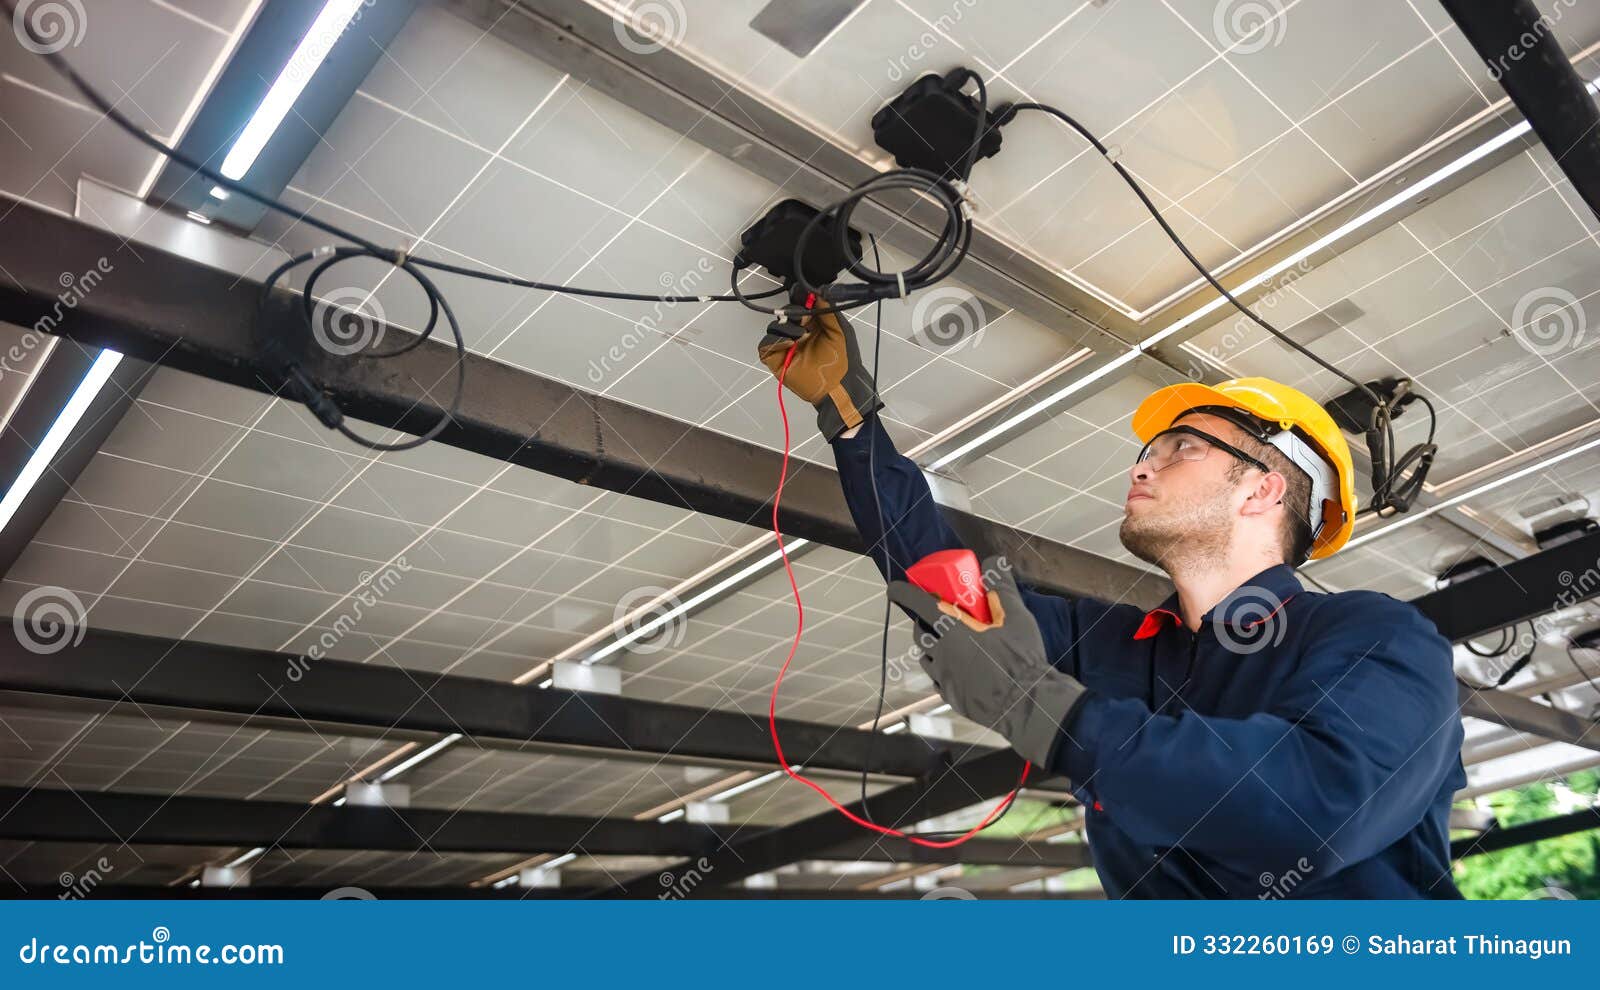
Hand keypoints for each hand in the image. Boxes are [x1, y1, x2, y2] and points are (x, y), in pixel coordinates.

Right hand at [756, 287, 882, 440]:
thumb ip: (828, 311)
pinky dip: (775, 339)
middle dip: (793, 311)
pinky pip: (766, 343)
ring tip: (801, 334)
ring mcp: (785, 345)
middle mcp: (796, 332)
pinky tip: (790, 342)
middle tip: (804, 316)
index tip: (801, 291)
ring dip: (786, 325)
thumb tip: (818, 291)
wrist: (838, 386)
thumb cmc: (842, 359)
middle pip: (785, 312)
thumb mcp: (839, 331)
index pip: (799, 305)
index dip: (798, 297)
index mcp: (811, 324)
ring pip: (774, 326)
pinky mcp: (776, 358)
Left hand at [887, 556, 1086, 766]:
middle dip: (923, 621)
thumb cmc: (1020, 658)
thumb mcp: (1015, 616)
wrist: (1026, 703)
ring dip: (933, 646)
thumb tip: (992, 562)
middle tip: (940, 616)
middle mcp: (941, 654)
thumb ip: (1001, 586)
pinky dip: (943, 669)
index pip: (918, 604)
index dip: (903, 593)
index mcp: (952, 630)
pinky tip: (962, 668)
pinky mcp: (951, 697)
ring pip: (927, 657)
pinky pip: (939, 678)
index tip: (894, 588)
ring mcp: (944, 677)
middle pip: (920, 632)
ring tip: (953, 643)